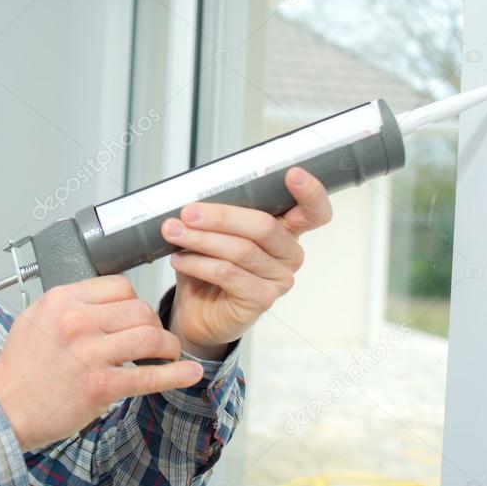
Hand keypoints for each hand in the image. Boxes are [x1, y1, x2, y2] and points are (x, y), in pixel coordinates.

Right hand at [0, 275, 203, 451]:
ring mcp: (90, 353)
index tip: (135, 315)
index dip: (134, 301)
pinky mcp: (100, 385)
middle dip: (152, 324)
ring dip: (167, 346)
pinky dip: (175, 374)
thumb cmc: (17, 369)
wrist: (2, 408)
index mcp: (62, 301)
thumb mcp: (35, 318)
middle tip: (152, 339)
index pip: (119, 286)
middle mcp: (77, 321)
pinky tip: (188, 372)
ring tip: (167, 354)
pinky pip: (149, 375)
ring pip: (150, 336)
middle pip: (139, 309)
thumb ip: (69, 306)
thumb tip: (102, 302)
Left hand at [158, 167, 332, 358]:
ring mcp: (278, 279)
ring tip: (174, 233)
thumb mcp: (215, 234)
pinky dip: (198, 263)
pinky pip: (228, 274)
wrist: (198, 311)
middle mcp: (288, 254)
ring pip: (241, 250)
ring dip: (201, 239)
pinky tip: (180, 258)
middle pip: (264, 226)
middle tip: (188, 213)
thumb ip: (218, 214)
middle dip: (220, 216)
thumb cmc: (210, 268)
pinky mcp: (261, 299)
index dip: (310, 193)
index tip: (292, 174)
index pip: (313, 211)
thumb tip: (195, 199)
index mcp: (285, 230)